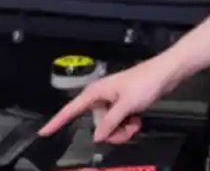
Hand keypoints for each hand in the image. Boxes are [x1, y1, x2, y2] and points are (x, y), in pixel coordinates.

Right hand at [38, 57, 179, 143]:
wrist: (165, 74)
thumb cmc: (145, 82)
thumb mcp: (127, 105)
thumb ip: (110, 121)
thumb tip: (97, 136)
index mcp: (96, 92)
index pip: (71, 109)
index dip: (56, 121)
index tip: (43, 132)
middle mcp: (101, 97)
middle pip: (97, 125)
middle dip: (113, 131)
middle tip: (128, 125)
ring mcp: (112, 102)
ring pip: (109, 127)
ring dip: (122, 129)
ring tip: (135, 121)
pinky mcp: (122, 105)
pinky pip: (119, 123)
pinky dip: (127, 125)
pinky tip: (137, 119)